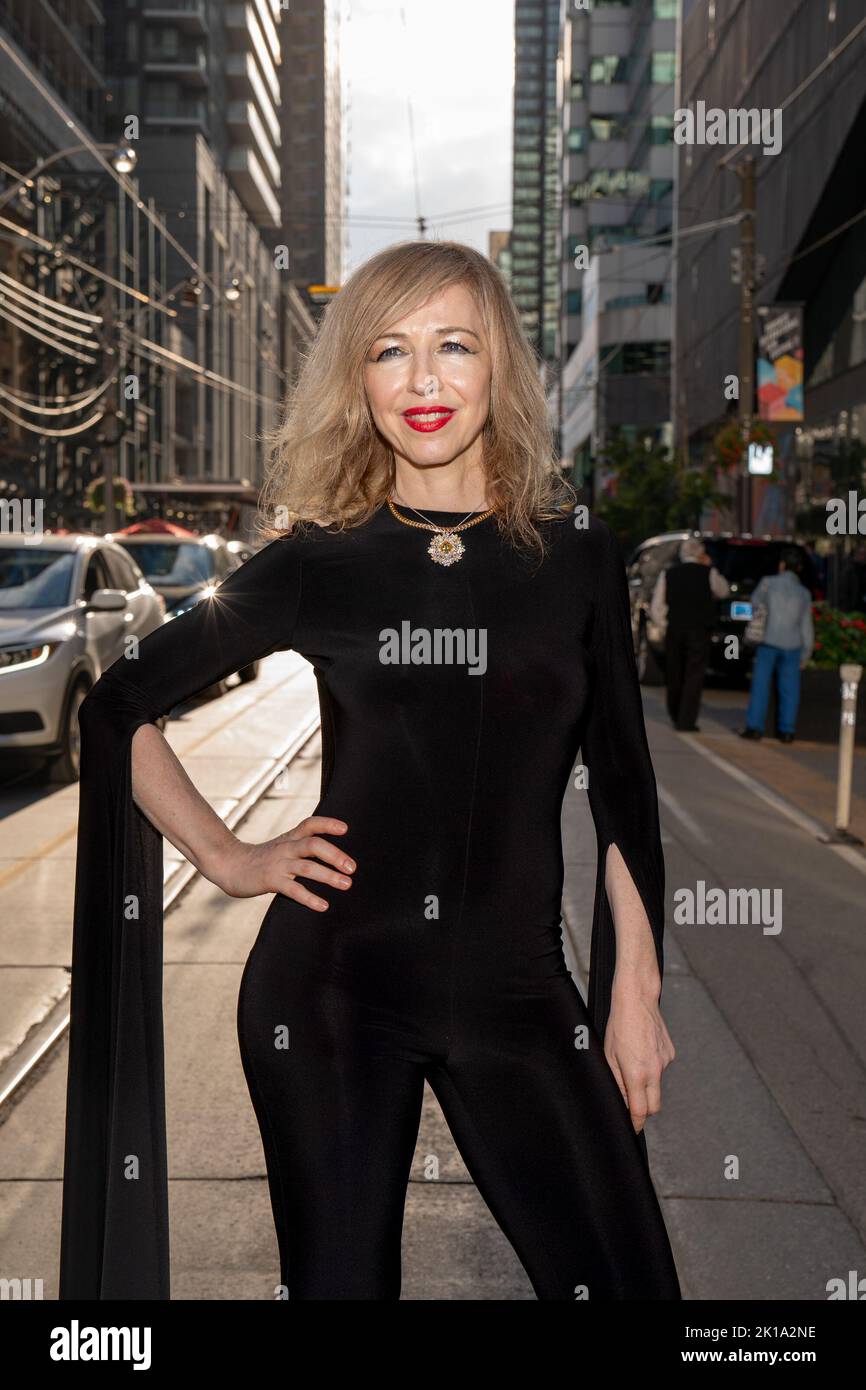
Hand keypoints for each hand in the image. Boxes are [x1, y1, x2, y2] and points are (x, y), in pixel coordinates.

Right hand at [213, 816, 354, 910]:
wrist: (230, 865)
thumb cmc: (262, 859)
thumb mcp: (282, 846)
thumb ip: (302, 847)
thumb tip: (333, 856)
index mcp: (290, 838)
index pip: (310, 824)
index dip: (328, 824)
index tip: (345, 829)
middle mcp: (286, 848)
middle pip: (313, 844)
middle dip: (335, 855)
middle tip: (352, 868)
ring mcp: (278, 864)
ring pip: (307, 867)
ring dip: (329, 876)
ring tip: (346, 884)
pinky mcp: (270, 881)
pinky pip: (293, 889)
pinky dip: (310, 898)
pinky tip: (323, 905)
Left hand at [604, 977, 675, 1132]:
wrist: (637, 1000)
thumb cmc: (619, 1026)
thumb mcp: (609, 1056)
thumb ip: (616, 1082)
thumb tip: (621, 1102)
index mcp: (637, 1074)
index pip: (640, 1111)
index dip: (635, 1123)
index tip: (631, 1129)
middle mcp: (655, 1070)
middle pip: (654, 1106)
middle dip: (644, 1110)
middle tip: (631, 1106)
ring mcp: (665, 1061)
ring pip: (657, 1085)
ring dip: (646, 1083)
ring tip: (633, 1062)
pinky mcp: (671, 1052)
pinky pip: (661, 1068)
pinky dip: (652, 1066)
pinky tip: (642, 1050)